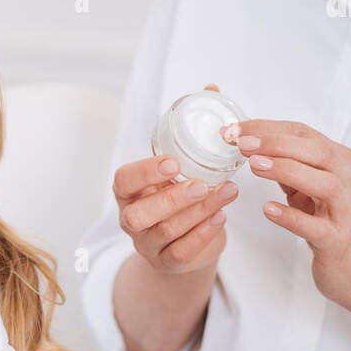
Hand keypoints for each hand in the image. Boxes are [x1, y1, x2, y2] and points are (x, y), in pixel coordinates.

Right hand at [115, 83, 238, 273]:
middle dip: (172, 198)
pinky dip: (203, 234)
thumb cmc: (179, 194)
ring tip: (227, 193)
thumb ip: (192, 129)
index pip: (123, 181)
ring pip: (166, 231)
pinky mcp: (167, 262)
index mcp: (128, 191)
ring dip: (199, 211)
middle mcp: (131, 218)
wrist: (183, 242)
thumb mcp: (181, 165)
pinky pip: (181, 252)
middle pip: (139, 213)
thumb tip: (212, 89)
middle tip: (203, 183)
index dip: (144, 171)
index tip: (172, 161)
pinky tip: (221, 217)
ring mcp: (146, 244)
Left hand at [231, 118, 350, 309]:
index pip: (305, 135)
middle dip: (277, 144)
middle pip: (318, 152)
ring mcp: (348, 212)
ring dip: (286, 171)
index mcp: (344, 162)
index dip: (268, 129)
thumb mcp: (312, 188)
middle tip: (242, 143)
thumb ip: (291, 167)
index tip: (234, 130)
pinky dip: (291, 216)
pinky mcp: (339, 241)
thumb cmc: (332, 222)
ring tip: (253, 166)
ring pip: (324, 184)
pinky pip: (316, 227)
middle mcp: (350, 181)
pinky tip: (268, 209)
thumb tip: (250, 146)